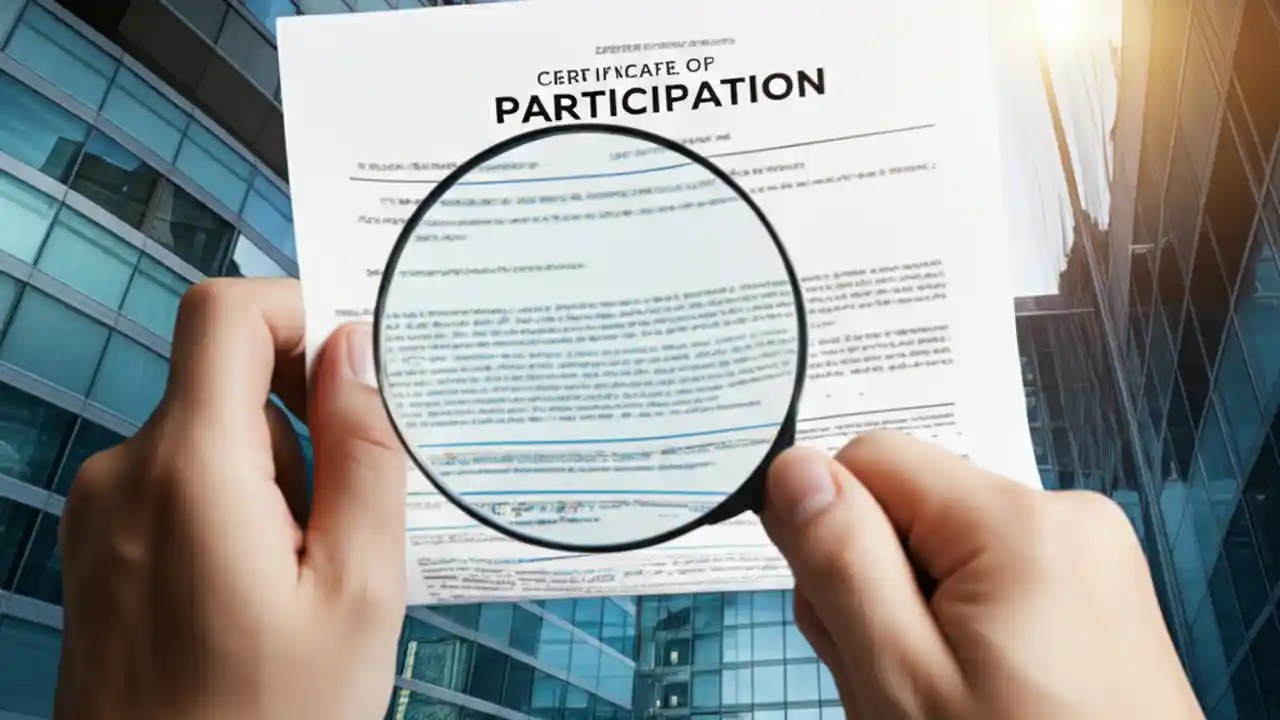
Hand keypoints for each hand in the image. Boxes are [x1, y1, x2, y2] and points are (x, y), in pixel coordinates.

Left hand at [55, 279, 405, 719]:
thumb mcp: (357, 590)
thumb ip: (364, 455)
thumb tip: (356, 349)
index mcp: (189, 470)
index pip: (225, 314)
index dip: (298, 312)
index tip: (357, 369)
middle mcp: (125, 475)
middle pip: (228, 382)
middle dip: (307, 425)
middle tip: (356, 517)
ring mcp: (102, 516)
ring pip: (212, 442)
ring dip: (278, 481)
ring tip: (312, 579)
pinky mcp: (101, 552)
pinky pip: (181, 488)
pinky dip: (238, 511)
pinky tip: (269, 592)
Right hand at [763, 431, 1202, 719]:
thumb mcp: (901, 677)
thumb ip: (840, 560)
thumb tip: (793, 468)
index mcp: (1018, 522)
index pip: (870, 460)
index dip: (832, 536)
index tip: (845, 624)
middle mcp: (1067, 518)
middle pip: (908, 509)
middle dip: (874, 588)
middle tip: (893, 685)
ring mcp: (1092, 560)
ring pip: (942, 553)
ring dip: (913, 619)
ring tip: (938, 703)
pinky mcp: (1097, 599)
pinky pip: (992, 584)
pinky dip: (960, 634)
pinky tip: (973, 699)